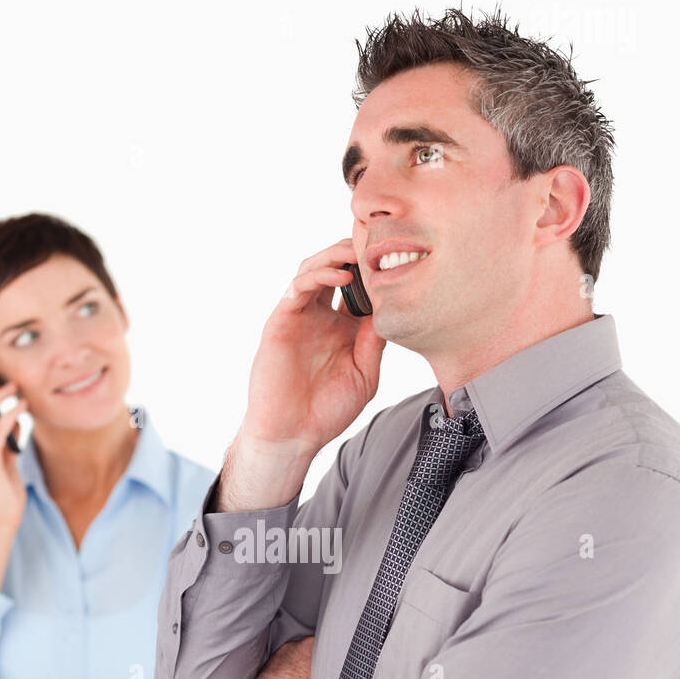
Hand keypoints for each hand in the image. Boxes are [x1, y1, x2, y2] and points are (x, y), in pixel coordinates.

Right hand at [243, 238, 384, 453]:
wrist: (293, 434)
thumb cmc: (327, 411)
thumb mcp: (365, 375)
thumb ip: (374, 342)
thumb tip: (389, 310)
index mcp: (342, 328)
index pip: (358, 289)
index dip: (374, 273)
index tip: (398, 261)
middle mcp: (320, 317)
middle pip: (335, 269)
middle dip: (354, 252)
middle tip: (377, 244)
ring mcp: (300, 317)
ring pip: (314, 270)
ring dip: (335, 255)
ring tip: (358, 252)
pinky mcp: (281, 322)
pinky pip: (298, 288)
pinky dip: (319, 275)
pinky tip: (342, 276)